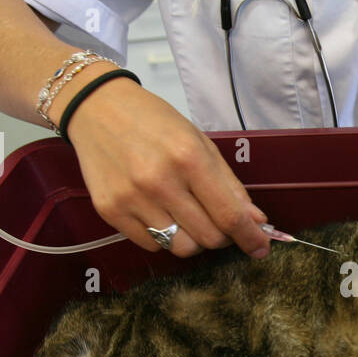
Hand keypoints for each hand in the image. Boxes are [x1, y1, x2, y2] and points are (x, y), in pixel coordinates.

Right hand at [63, 76, 269, 258]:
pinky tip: (160, 213)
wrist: (96, 108)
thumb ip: (229, 184)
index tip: (261, 248)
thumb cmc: (153, 121)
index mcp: (188, 158)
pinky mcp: (110, 211)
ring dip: (194, 240)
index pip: (229, 215)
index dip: (250, 237)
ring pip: (181, 248)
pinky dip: (164, 236)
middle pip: (208, 238)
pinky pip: (151, 244)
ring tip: (188, 218)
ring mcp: (132, 199)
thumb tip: (256, 221)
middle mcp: (160, 182)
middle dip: (222, 236)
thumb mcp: (199, 141)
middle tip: (218, 222)